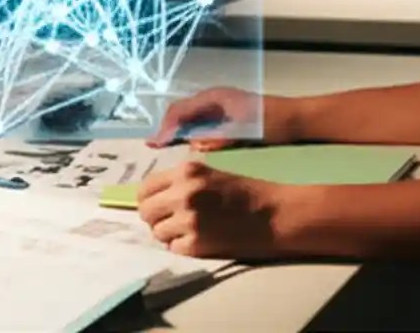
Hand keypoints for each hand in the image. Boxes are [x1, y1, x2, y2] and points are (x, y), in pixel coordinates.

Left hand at [137, 160, 283, 258]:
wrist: (274, 215)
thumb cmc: (245, 192)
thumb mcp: (209, 175)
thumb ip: (180, 183)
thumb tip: (153, 199)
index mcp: (186, 171)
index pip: (144, 188)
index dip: (149, 199)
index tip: (158, 205)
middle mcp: (182, 193)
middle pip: (146, 212)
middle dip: (155, 218)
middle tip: (171, 221)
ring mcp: (188, 220)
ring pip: (157, 232)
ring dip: (169, 234)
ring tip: (189, 230)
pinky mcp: (196, 244)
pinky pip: (173, 248)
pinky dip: (183, 247)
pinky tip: (200, 240)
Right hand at [147, 87, 296, 151]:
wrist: (298, 120)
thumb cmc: (273, 123)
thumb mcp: (244, 131)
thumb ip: (218, 137)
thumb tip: (194, 144)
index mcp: (215, 97)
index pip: (180, 110)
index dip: (166, 127)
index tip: (155, 143)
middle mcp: (215, 98)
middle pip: (182, 111)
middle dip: (167, 127)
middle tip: (154, 144)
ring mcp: (221, 105)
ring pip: (191, 116)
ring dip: (178, 130)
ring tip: (165, 146)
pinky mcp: (227, 115)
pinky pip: (201, 121)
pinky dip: (191, 132)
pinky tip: (189, 145)